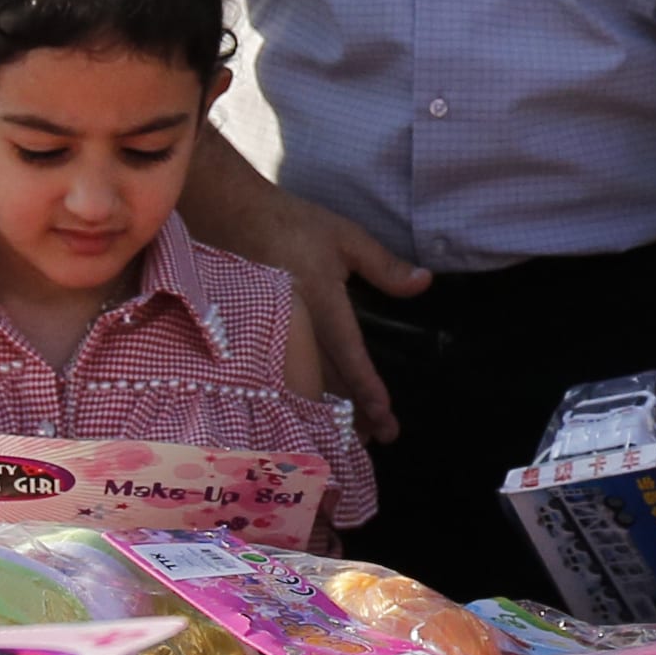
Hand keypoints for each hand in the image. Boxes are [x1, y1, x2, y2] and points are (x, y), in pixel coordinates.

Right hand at [249, 190, 435, 444]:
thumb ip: (384, 266)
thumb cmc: (293, 224)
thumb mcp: (346, 237)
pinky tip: (319, 415)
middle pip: (328, 381)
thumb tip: (424, 283)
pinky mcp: (261, 337)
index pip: (348, 353)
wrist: (231, 216)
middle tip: (384, 437)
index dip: (367, 386)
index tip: (386, 412)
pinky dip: (307, 398)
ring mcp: (273, 333)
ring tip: (359, 438)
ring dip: (332, 413)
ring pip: (306, 383)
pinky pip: (287, 374)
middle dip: (355, 412)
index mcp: (320, 301)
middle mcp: (296, 325)